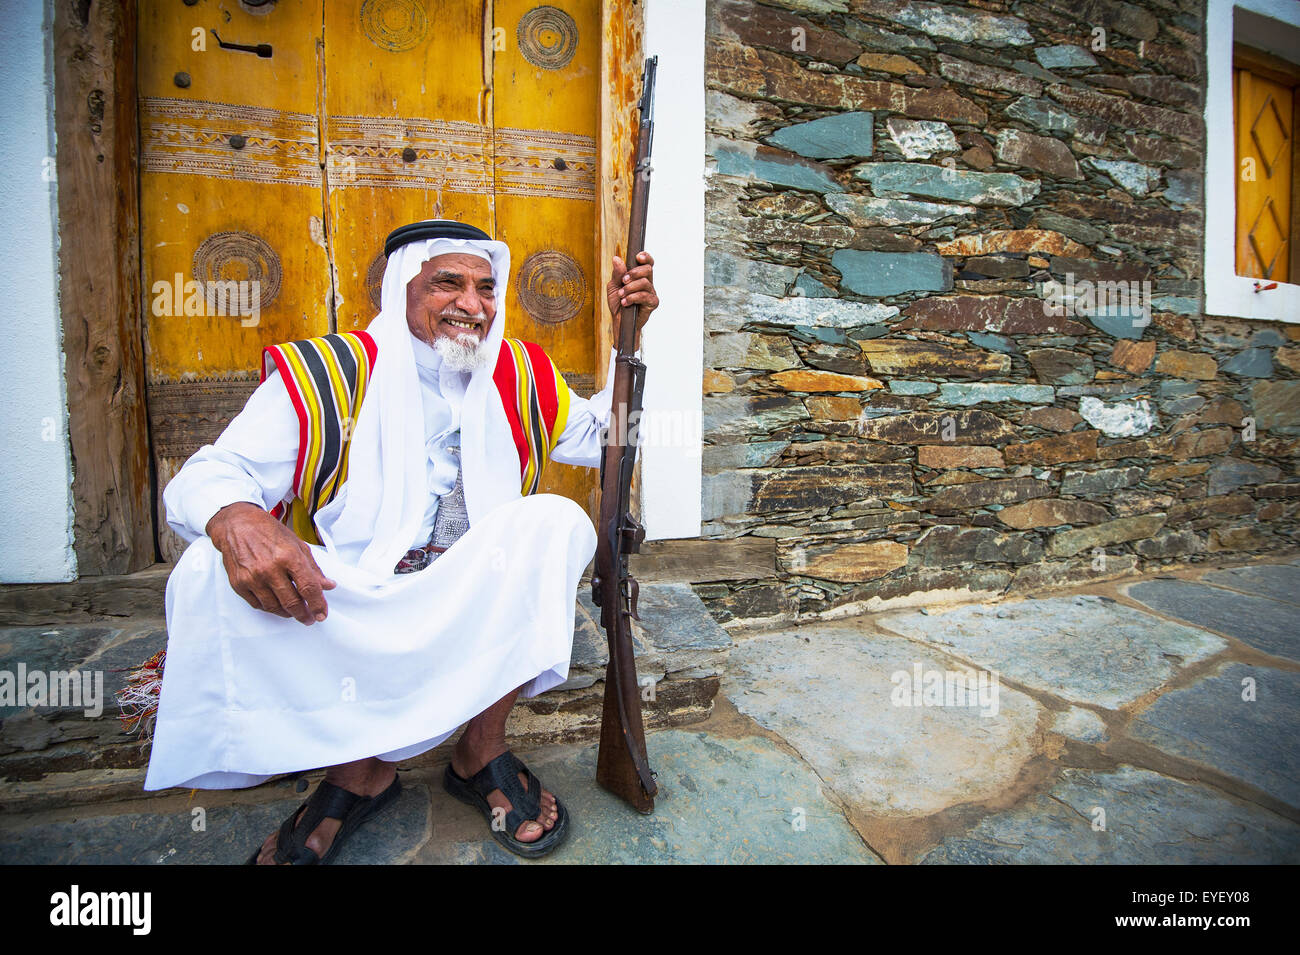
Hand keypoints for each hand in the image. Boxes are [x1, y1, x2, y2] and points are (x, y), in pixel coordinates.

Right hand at [206, 502, 336, 624]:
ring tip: (294, 612)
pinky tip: (277, 605)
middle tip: (309, 618)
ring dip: (287, 613)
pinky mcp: (239, 584)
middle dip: (304, 614)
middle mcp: (270, 569)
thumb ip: (313, 568)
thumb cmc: (268, 532)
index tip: (321, 614)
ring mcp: (252, 578)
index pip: (308, 588)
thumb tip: (328, 586)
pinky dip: (270, 608)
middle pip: (292, 602)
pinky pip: (258, 604)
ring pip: (274, 607)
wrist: (237, 525)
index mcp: (288, 556)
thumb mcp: (297, 544)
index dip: (318, 604)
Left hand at [606, 251, 657, 349]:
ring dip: (630, 288)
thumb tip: (616, 258)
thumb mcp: (613, 286)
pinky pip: (645, 296)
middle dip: (634, 273)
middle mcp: (647, 283)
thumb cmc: (617, 303)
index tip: (638, 257)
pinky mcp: (652, 303)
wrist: (619, 321)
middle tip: (623, 280)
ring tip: (621, 295)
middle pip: (648, 269)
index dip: (645, 257)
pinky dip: (632, 298)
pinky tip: (625, 302)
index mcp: (639, 276)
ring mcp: (651, 293)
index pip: (647, 262)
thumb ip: (617, 274)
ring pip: (645, 282)